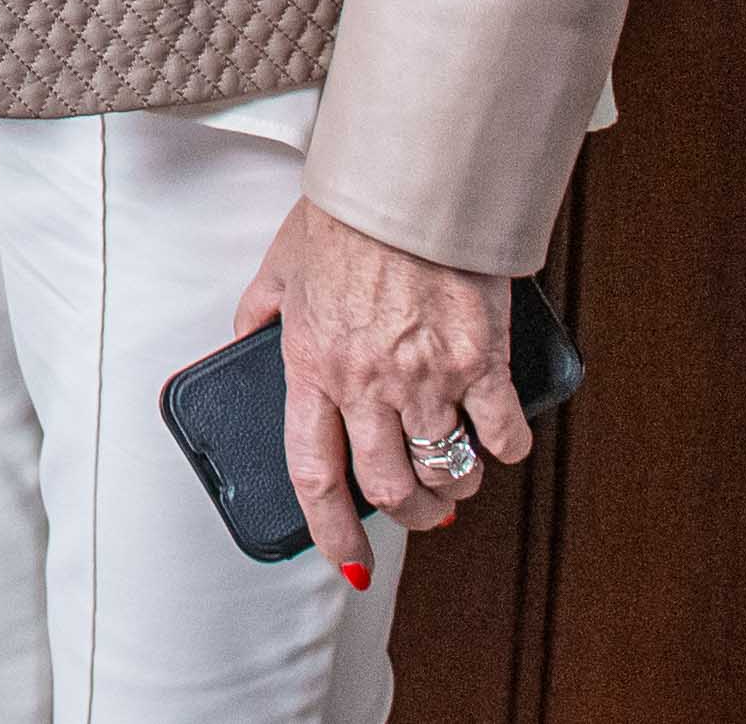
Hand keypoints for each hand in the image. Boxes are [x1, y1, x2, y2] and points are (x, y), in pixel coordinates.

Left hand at [235, 195, 531, 582]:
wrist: (408, 181)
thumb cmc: (345, 215)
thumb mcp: (282, 263)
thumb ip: (261, 308)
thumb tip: (242, 333)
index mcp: (311, 367)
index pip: (314, 477)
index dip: (332, 533)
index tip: (349, 562)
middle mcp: (366, 385)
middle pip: (388, 487)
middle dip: (407, 513)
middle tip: (420, 510)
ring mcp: (426, 378)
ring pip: (445, 472)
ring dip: (453, 489)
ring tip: (456, 479)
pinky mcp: (481, 362)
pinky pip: (500, 436)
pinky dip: (503, 450)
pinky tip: (499, 442)